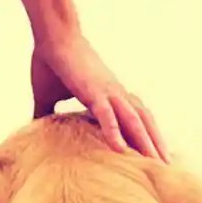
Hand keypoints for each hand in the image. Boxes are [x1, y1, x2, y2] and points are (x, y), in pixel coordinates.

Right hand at [31, 31, 169, 161]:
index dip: (145, 134)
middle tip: (166, 165)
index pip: (134, 117)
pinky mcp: (93, 91)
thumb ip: (45, 111)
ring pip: (133, 120)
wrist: (51, 37)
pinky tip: (121, 150)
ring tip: (155, 162)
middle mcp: (114, 93)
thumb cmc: (51, 63)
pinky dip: (115, 132)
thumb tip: (35, 125)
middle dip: (155, 143)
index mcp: (109, 94)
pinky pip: (107, 114)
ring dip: (146, 141)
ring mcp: (107, 92)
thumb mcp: (48, 95)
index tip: (153, 153)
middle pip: (143, 120)